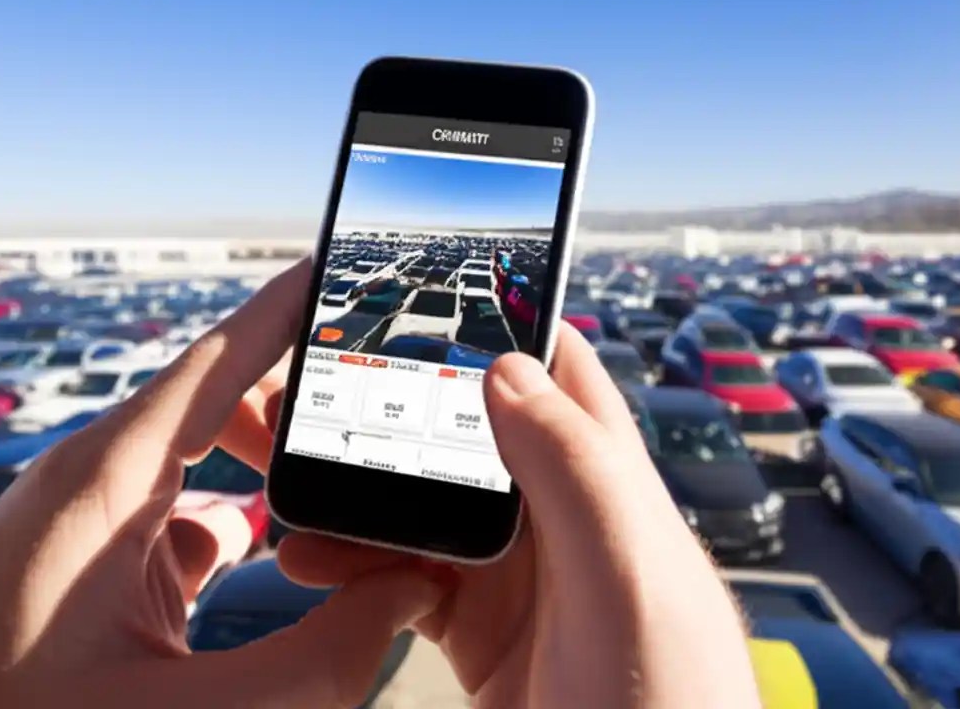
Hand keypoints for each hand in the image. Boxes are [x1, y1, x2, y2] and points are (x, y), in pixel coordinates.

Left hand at [0, 260, 444, 708]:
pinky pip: (179, 525)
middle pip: (224, 408)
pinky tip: (270, 574)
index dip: (291, 306)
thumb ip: (312, 666)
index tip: (345, 257)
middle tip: (380, 430)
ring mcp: (88, 522)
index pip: (223, 360)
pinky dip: (234, 534)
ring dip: (271, 485)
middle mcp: (98, 481)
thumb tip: (406, 598)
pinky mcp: (86, 566)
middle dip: (304, 416)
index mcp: (109, 479)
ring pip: (205, 472)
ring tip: (349, 512)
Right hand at [234, 324, 760, 707]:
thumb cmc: (674, 708)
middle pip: (466, 430)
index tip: (410, 292)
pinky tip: (314, 564)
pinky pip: (404, 575)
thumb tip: (505, 370)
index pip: (555, 369)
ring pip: (423, 502)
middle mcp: (561, 519)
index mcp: (607, 485)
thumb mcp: (629, 584)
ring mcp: (519, 576)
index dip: (490, 322)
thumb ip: (578, 475)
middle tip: (304, 383)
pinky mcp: (482, 628)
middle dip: (387, 404)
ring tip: (285, 483)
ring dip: (355, 490)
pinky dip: (354, 564)